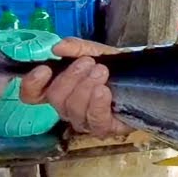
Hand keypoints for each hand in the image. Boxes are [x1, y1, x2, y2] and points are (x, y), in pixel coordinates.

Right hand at [19, 38, 133, 137]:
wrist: (146, 81)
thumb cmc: (117, 69)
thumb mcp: (98, 52)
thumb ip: (78, 48)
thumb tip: (57, 47)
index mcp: (61, 88)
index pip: (32, 95)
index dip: (31, 84)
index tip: (44, 69)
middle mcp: (68, 107)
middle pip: (55, 98)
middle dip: (71, 77)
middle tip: (89, 63)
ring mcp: (84, 121)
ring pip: (73, 109)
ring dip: (86, 86)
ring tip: (102, 71)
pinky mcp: (103, 129)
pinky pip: (94, 120)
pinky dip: (98, 103)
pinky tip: (104, 90)